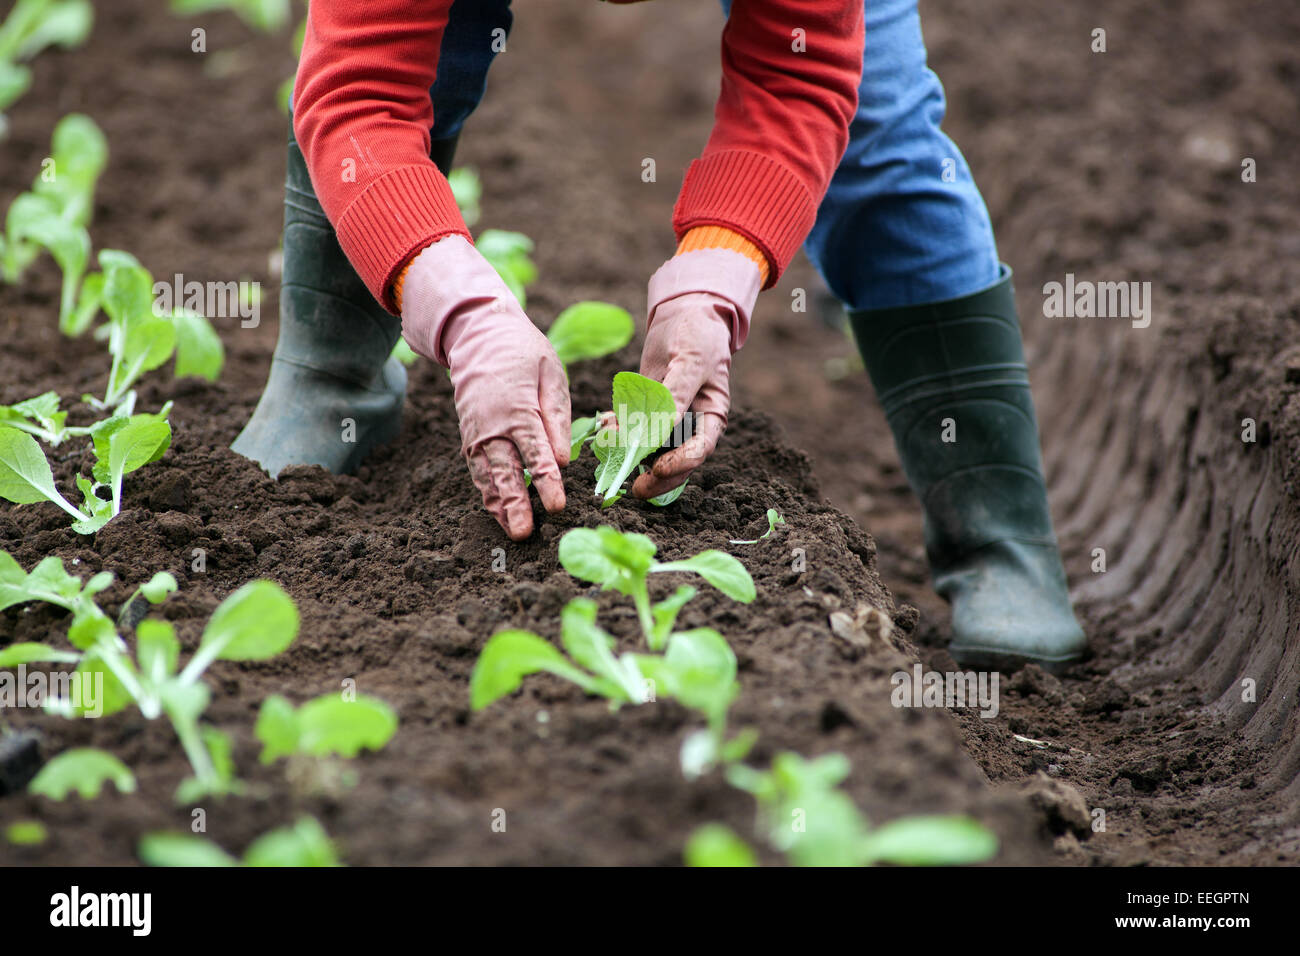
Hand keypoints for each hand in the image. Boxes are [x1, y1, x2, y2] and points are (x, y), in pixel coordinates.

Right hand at [400, 236, 570, 539]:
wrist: (476, 332)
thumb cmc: (522, 350)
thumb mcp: (550, 372)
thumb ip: (557, 415)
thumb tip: (563, 458)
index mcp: (517, 408)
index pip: (535, 453)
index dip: (546, 482)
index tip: (556, 506)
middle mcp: (492, 425)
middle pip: (505, 472)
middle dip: (515, 505)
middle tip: (525, 534)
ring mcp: (476, 432)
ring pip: (487, 475)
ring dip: (499, 505)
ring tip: (512, 532)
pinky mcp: (470, 435)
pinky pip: (477, 468)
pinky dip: (486, 491)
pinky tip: (497, 511)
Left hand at [631, 249, 761, 499]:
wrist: (683, 316)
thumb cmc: (697, 335)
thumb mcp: (690, 360)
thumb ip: (676, 394)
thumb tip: (660, 428)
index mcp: (710, 416)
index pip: (699, 450)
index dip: (681, 463)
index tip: (659, 468)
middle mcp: (690, 425)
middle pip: (674, 462)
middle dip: (654, 478)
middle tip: (633, 488)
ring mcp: (667, 421)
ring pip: (649, 450)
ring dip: (628, 453)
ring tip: (609, 447)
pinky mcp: (646, 411)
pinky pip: (632, 429)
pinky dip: (617, 431)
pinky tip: (605, 425)